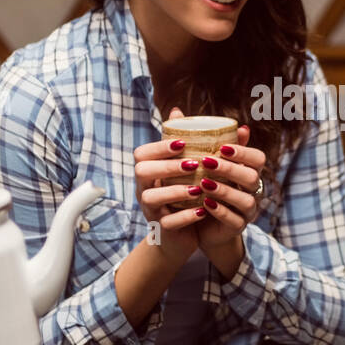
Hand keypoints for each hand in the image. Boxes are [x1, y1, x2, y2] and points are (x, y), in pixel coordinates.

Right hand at [133, 106, 206, 264]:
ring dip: (175, 191)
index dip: (160, 147)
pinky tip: (203, 211)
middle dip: (167, 166)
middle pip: (142, 172)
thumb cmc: (183, 194)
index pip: (142, 153)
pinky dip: (185, 217)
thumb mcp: (184, 168)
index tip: (183, 143)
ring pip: (151, 197)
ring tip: (198, 188)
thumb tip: (179, 110)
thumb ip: (183, 141)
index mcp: (148, 171)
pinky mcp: (160, 228)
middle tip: (194, 164)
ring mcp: (150, 209)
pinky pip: (167, 223)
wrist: (182, 234)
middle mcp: (144, 188)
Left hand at [194, 122, 265, 255]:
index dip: (244, 152)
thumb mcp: (197, 164)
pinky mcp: (237, 227)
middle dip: (231, 169)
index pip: (258, 158)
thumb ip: (191, 140)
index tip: (222, 147)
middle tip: (208, 162)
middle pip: (253, 177)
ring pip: (246, 199)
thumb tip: (177, 111)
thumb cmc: (200, 188)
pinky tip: (204, 204)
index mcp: (247, 170)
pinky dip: (220, 211)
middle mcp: (252, 190)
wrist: (199, 225)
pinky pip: (234, 220)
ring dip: (225, 190)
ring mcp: (247, 210)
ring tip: (204, 183)